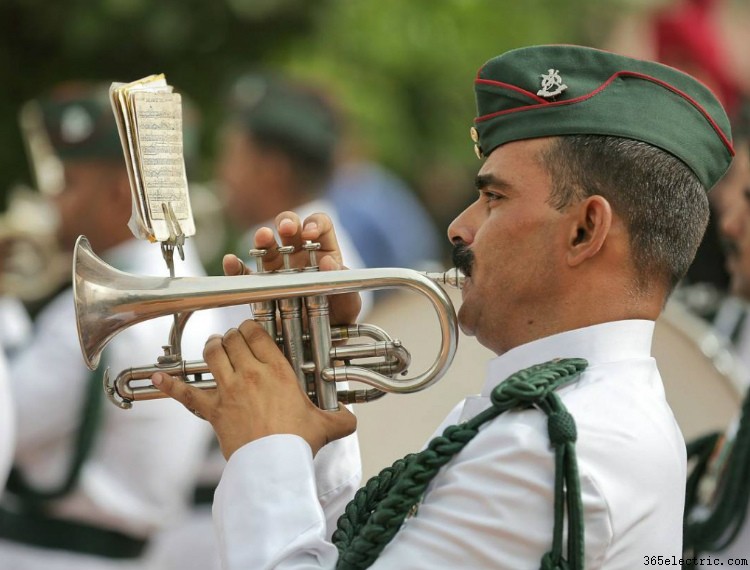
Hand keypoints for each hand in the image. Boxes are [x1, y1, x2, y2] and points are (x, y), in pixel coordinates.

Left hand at [153, 319, 356, 458]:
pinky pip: (187, 392)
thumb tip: (352, 421)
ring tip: (215, 345)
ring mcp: (229, 390)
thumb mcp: (327, 426)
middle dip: (233, 336)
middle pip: (233, 339)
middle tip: (236, 341)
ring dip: (212, 346)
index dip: (252, 328)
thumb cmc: (298, 444)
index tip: (253, 331)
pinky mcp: (213, 410)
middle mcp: (251, 374)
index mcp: (278, 371)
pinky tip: (157, 376)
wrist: (273, 466)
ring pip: (213, 353)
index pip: (258, 334)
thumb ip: (342, 419)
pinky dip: (170, 384)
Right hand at [222, 211, 361, 324]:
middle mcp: (299, 256)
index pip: (320, 226)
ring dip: (263, 238)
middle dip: (288, 222)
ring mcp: (277, 269)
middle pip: (290, 228)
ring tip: (263, 238)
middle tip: (287, 229)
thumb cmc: (337, 322)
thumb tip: (329, 263)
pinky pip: (244, 274)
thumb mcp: (348, 309)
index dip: (315, 223)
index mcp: (324, 253)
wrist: (316, 347)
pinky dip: (236, 266)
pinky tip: (231, 261)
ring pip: (267, 245)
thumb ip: (346, 290)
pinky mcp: (259, 287)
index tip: (310, 233)